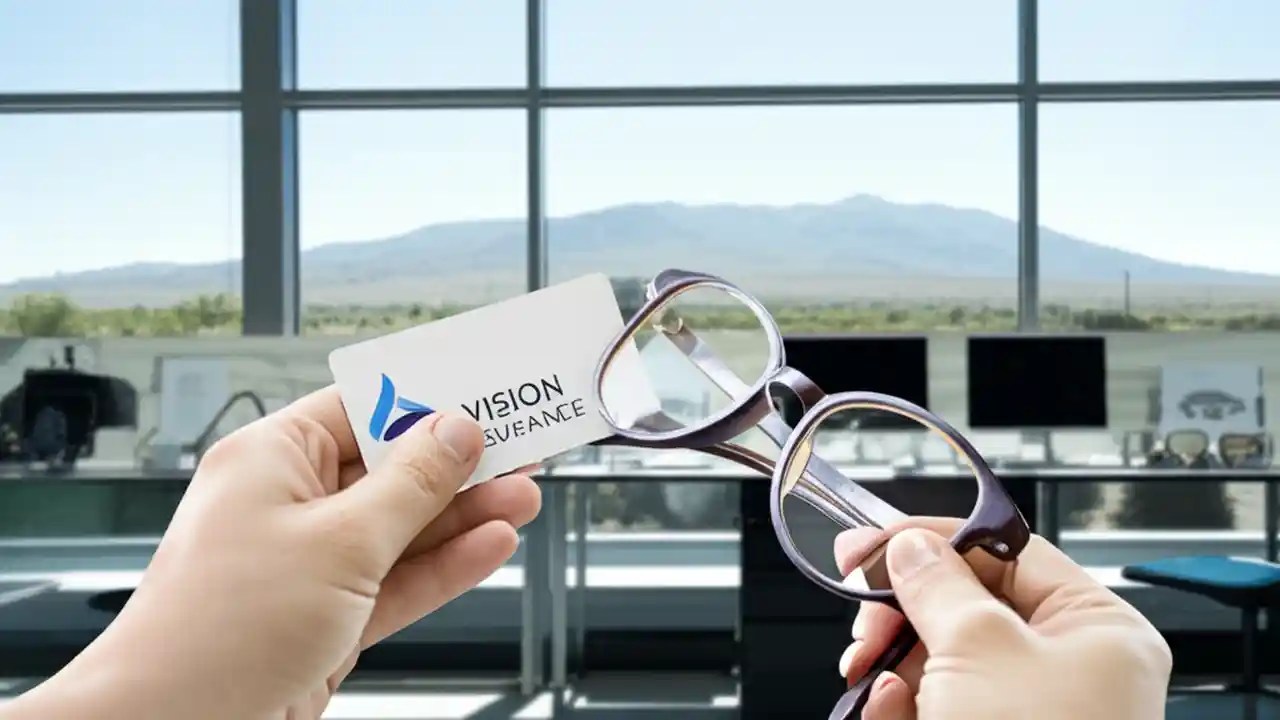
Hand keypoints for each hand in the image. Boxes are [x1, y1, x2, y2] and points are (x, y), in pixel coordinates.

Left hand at [6, 386, 540, 719]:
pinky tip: (489, 547)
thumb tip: (455, 431)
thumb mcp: (340, 542)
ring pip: (403, 526)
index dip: (429, 400)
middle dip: (459, 463)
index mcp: (272, 459)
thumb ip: (410, 486)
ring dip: (464, 515)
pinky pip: (398, 578)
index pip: (365, 408)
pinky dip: (444, 566)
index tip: (487, 395)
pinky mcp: (328, 615)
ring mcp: (310, 562)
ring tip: (523, 497)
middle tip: (523, 450)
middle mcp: (288, 503)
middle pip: (392, 468)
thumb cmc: (218, 632)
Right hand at [837, 521, 1170, 719]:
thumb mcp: (979, 650)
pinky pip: (931, 704)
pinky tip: (886, 710)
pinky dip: (898, 704)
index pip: (1005, 551)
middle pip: (964, 602)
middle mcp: (1065, 666)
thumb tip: (908, 547)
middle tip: (862, 614)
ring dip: (891, 658)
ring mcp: (1023, 710)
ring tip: (866, 670)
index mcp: (1094, 627)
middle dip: (903, 609)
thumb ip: (937, 585)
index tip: (869, 543)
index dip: (932, 540)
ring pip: (939, 656)